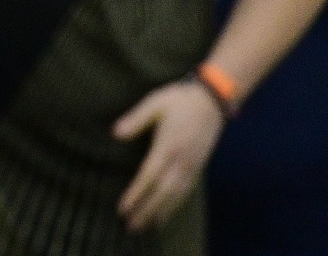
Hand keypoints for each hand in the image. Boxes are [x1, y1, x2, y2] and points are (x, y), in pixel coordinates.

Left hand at [112, 81, 225, 231]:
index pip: (149, 176)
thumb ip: (136, 119)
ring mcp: (192, 164)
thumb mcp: (155, 102)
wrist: (212, 101)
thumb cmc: (179, 100)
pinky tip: (166, 212)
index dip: (136, 194)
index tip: (123, 208)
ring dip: (161, 212)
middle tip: (131, 227)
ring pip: (176, 194)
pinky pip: (186, 190)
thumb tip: (115, 133)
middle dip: (147, 211)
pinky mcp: (198, 165)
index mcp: (168, 145)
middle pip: (163, 192)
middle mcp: (182, 160)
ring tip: (147, 226)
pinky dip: (176, 204)